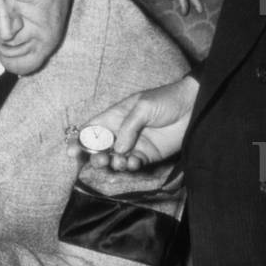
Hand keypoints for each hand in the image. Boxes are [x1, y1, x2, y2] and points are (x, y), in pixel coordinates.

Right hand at [68, 76, 198, 171]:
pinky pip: (133, 164)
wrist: (192, 107)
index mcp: (114, 116)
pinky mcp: (148, 156)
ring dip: (112, 163)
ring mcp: (133, 145)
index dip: (79, 140)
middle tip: (100, 160)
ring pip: (114, 159)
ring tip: (118, 162)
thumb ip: (127, 127)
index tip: (72, 151)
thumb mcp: (142, 106)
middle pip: (99, 148)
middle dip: (95, 156)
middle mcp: (121, 132)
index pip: (91, 129)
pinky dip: (130, 166)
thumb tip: (117, 149)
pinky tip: (133, 162)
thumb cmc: (165, 100)